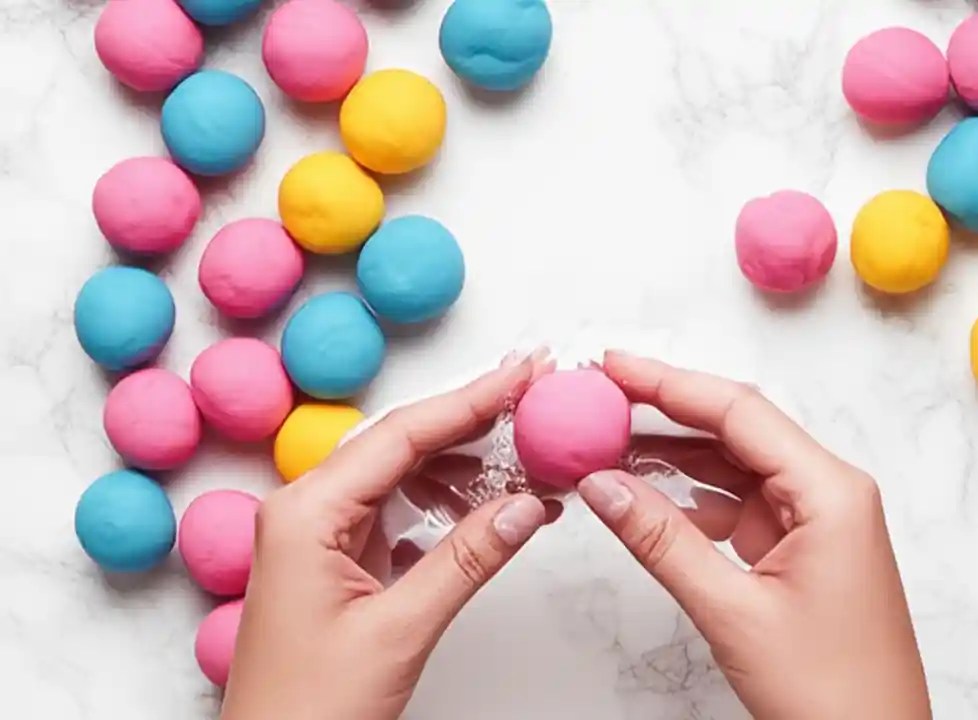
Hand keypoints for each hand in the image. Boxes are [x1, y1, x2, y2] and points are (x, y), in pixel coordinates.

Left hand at [222, 356, 550, 719]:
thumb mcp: (400, 630)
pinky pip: (398, 513)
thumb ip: (468, 560)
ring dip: (465, 466)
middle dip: (473, 420)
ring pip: (402, 476)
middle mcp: (305, 512)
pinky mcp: (336, 564)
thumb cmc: (308, 709)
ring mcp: (319, 537)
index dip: (471, 399)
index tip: (525, 373)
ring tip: (527, 458)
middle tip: (534, 395)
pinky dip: (446, 506)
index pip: (403, 434)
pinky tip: (488, 508)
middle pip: (402, 443)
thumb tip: (527, 505)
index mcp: (306, 514)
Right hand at [577, 352, 930, 719]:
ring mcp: (815, 521)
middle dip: (666, 411)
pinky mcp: (800, 550)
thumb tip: (604, 484)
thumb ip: (662, 541)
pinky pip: (738, 505)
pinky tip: (646, 494)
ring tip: (607, 441)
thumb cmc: (832, 693)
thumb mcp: (732, 612)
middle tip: (600, 397)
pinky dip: (691, 499)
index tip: (613, 367)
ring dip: (673, 456)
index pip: (738, 414)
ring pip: (734, 466)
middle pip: (737, 429)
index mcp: (830, 492)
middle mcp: (829, 494)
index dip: (669, 384)